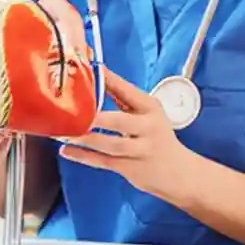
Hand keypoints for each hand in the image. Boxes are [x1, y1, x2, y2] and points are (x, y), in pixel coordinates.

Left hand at [58, 69, 198, 201]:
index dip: (108, 81)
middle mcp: (148, 128)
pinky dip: (83, 157)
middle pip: (120, 121)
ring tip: (63, 133)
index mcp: (150, 108)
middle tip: (72, 112)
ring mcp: (141, 150)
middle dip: (96, 118)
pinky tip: (66, 151)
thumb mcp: (146, 113)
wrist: (181, 173)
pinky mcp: (131, 168)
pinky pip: (104, 162)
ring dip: (86, 139)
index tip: (88, 71)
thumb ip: (121, 96)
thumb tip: (94, 75)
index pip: (128, 91)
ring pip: (110, 144)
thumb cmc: (156, 137)